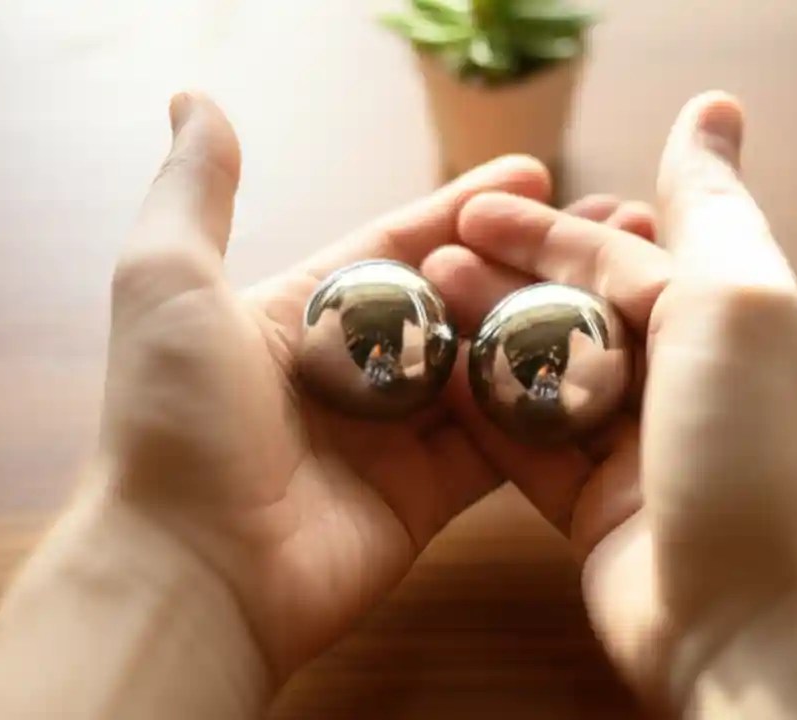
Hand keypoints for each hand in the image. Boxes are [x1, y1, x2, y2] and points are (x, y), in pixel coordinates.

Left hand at [99, 93, 550, 681]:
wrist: (192, 573)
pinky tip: (603, 370)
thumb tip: (192, 98)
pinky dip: (544, 409)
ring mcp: (396, 436)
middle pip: (460, 301)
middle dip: (529, 260)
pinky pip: (501, 442)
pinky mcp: (429, 496)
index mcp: (304, 314)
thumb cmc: (174, 425)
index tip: (536, 174)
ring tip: (626, 282)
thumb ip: (197, 192)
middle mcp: (356, 371)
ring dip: (553, 326)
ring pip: (492, 366)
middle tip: (608, 225)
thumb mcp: (169, 283)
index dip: (466, 207)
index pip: (401, 243)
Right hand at [427, 92, 796, 716]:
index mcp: (734, 321)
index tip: (475, 208)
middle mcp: (690, 381)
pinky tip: (440, 383)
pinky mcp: (596, 510)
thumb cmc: (759, 456)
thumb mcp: (739, 304)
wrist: (754, 627)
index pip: (628, 253)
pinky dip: (487, 415)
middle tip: (436, 256)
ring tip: (425, 304)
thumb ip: (709, 210)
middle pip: (582, 308)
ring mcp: (641, 449)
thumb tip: (714, 108)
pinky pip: (529, 448)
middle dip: (509, 277)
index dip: (550, 228)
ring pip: (548, 374)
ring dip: (487, 338)